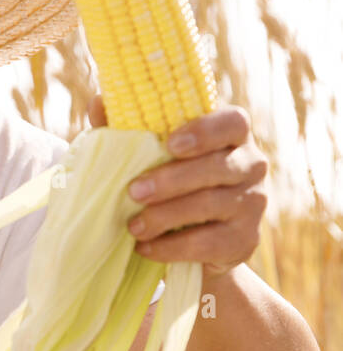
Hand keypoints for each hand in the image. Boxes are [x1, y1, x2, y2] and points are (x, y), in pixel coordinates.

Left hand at [88, 95, 268, 278]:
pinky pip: (207, 243)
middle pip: (218, 167)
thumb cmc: (169, 183)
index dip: (205, 131)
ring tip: (133, 226)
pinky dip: (171, 247)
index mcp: (233, 135)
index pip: (233, 122)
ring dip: (165, 216)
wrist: (197, 243)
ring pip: (210, 205)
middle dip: (172, 180)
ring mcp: (253, 204)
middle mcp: (252, 165)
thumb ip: (127, 127)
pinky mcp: (244, 240)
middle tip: (133, 192)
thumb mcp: (149, 153)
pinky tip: (145, 248)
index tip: (170, 143)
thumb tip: (98, 102)